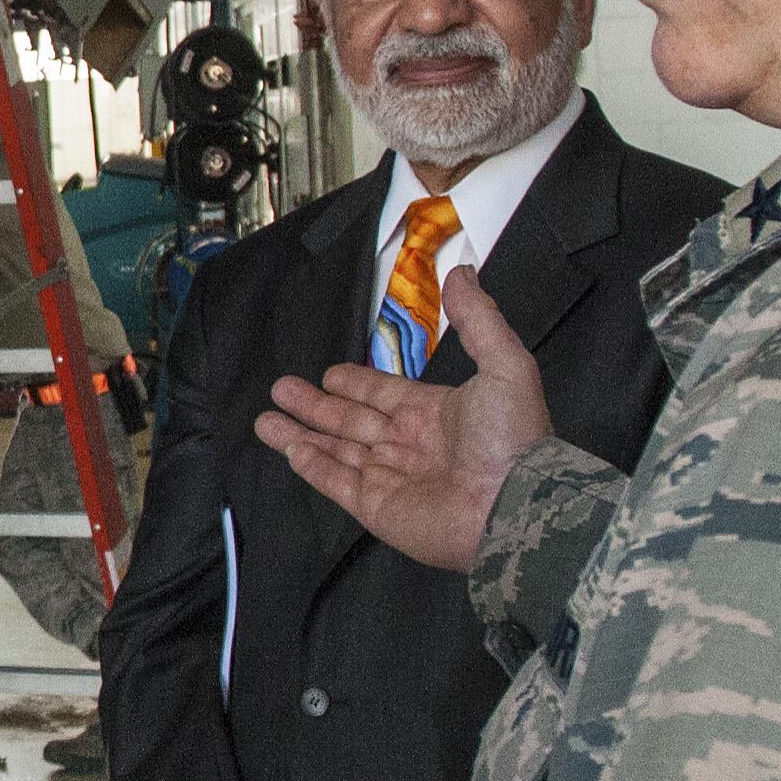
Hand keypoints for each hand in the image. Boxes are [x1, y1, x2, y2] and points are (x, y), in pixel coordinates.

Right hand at [248, 265, 554, 573]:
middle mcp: (409, 445)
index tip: (329, 374)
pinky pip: (337, 483)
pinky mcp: (377, 508)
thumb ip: (478, 318)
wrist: (514, 504)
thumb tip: (462, 272)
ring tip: (265, 420)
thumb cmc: (513, 439)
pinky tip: (291, 448)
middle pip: (350, 421)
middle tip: (281, 388)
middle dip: (315, 405)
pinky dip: (312, 467)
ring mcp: (391, 478)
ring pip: (335, 451)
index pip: (383, 394)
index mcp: (435, 414)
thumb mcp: (505, 365)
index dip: (356, 383)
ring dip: (300, 435)